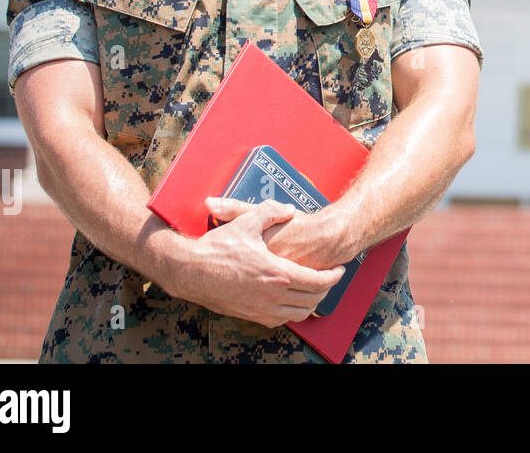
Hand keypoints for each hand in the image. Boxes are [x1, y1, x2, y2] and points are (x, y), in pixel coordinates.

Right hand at [172, 198, 343, 327]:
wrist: (189, 271)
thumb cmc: (217, 247)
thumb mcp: (247, 222)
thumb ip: (271, 211)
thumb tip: (290, 210)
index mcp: (277, 273)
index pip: (318, 281)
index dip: (334, 276)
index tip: (340, 269)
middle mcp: (272, 296)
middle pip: (313, 299)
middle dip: (327, 289)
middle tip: (330, 278)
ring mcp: (261, 309)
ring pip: (299, 314)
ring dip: (312, 302)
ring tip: (315, 288)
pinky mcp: (250, 316)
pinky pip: (281, 320)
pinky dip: (292, 312)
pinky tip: (291, 299)